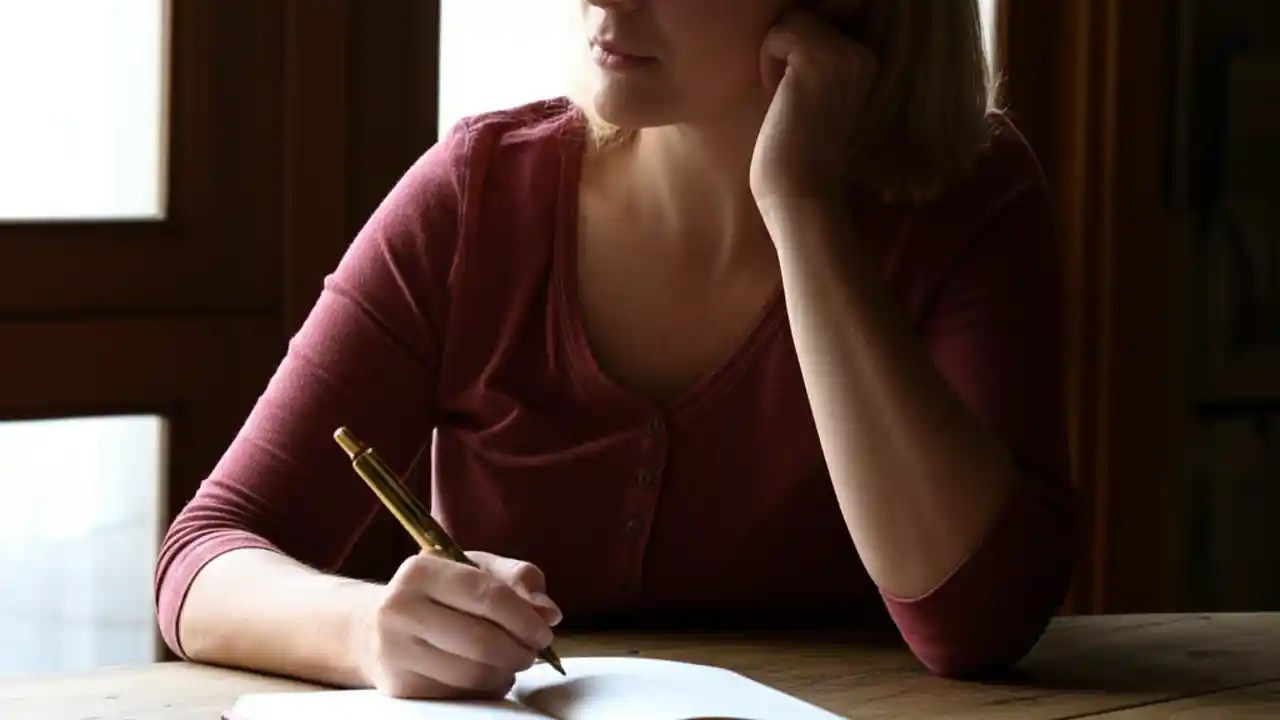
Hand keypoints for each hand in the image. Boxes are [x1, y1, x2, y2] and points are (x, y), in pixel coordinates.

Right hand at [353, 551, 562, 698]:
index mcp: (421, 571)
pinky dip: (486, 688)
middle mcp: (399, 610)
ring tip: (510, 660)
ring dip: (506, 672)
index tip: (544, 631)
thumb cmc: (437, 594)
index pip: (487, 596)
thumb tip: (549, 612)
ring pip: (474, 674)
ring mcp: (396, 652)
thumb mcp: (473, 568)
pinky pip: (461, 695)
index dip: (525, 618)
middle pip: (482, 642)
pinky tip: (486, 673)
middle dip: (520, 651)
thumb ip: (517, 578)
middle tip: (532, 650)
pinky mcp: (400, 688)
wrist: (372, 629)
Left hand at [749, 6, 876, 213]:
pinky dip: (767, 65)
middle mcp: (862, 53)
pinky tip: (781, 100)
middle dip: (784, 55)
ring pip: (790, 22)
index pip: (815, 23)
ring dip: (775, 60)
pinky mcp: (817, 59)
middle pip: (802, 17)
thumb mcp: (810, 91)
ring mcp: (843, 54)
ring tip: (788, 100)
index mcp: (864, 60)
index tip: (799, 98)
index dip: (793, 56)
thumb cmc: (796, 149)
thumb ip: (809, 57)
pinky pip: (778, 34)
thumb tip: (789, 22)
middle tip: (792, 101)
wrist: (801, 191)